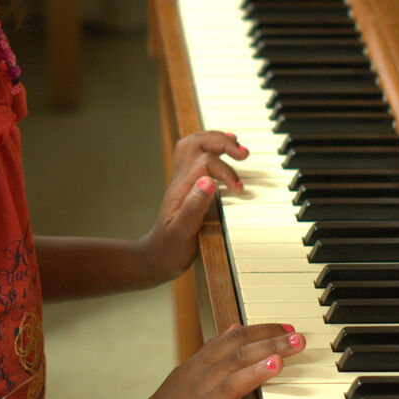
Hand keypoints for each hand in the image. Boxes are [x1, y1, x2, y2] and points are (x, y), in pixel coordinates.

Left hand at [136, 130, 248, 280]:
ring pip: (194, 144)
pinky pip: (196, 156)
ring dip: (215, 140)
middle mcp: (180, 180)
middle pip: (195, 143)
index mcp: (180, 189)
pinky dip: (212, 149)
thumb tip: (208, 181)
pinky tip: (225, 153)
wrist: (156, 258)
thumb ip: (194, 207)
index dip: (225, 171)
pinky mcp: (187, 185)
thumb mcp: (183, 232)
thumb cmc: (170, 249)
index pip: (205, 162)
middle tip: (243, 152)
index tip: (239, 189)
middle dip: (221, 141)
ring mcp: (182, 181)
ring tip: (236, 145)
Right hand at [137, 323, 304, 398]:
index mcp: (202, 365)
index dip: (262, 331)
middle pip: (237, 357)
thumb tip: (235, 327)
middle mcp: (202, 382)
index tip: (288, 327)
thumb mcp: (190, 370)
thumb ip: (214, 350)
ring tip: (277, 363)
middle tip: (297, 339)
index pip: (235, 339)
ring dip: (253, 374)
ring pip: (229, 387)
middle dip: (269, 345)